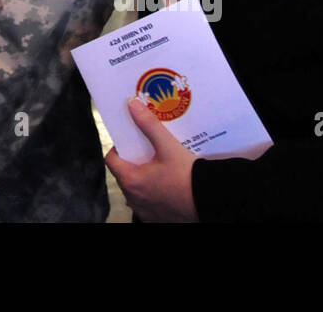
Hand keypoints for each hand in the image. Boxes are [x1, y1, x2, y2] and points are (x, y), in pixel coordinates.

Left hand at [104, 98, 198, 221]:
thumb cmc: (188, 177)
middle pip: (124, 174)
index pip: (112, 160)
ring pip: (136, 189)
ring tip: (158, 166)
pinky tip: (166, 184)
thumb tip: (132, 105)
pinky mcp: (155, 218)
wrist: (211, 202)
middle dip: (132, 161)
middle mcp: (133, 198)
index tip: (130, 141)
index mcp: (131, 180)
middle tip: (146, 151)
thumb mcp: (168, 147)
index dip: (119, 148)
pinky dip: (152, 193)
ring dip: (142, 178)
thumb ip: (149, 125)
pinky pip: (147, 203)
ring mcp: (143, 211)